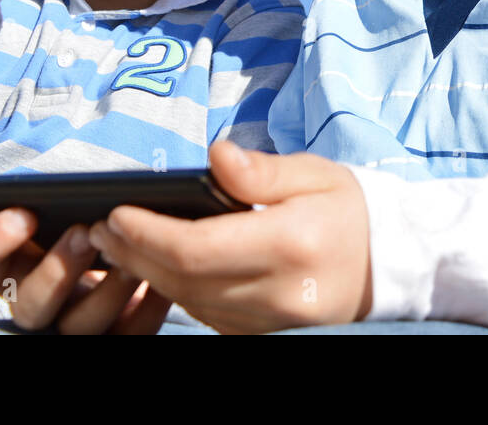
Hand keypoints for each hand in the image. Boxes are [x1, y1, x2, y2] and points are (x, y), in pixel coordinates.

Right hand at [0, 198, 170, 333]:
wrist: (137, 253)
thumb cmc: (91, 220)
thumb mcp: (62, 206)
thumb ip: (38, 198)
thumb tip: (1, 195)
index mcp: (11, 265)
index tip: (21, 212)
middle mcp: (35, 300)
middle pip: (25, 305)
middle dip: (53, 271)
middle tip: (82, 231)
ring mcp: (74, 325)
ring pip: (76, 326)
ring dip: (105, 292)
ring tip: (130, 260)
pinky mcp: (116, 334)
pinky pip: (128, 334)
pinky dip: (145, 310)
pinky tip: (159, 284)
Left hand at [88, 142, 373, 333]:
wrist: (386, 265)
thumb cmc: (348, 211)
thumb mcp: (314, 174)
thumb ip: (261, 170)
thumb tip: (215, 154)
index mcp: (290, 244)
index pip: (196, 248)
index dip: (147, 233)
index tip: (117, 213)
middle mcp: (277, 292)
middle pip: (182, 280)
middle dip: (133, 253)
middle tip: (101, 228)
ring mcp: (268, 321)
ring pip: (187, 302)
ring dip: (146, 274)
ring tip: (117, 244)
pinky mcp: (261, 334)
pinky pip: (204, 315)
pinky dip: (175, 291)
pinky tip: (156, 266)